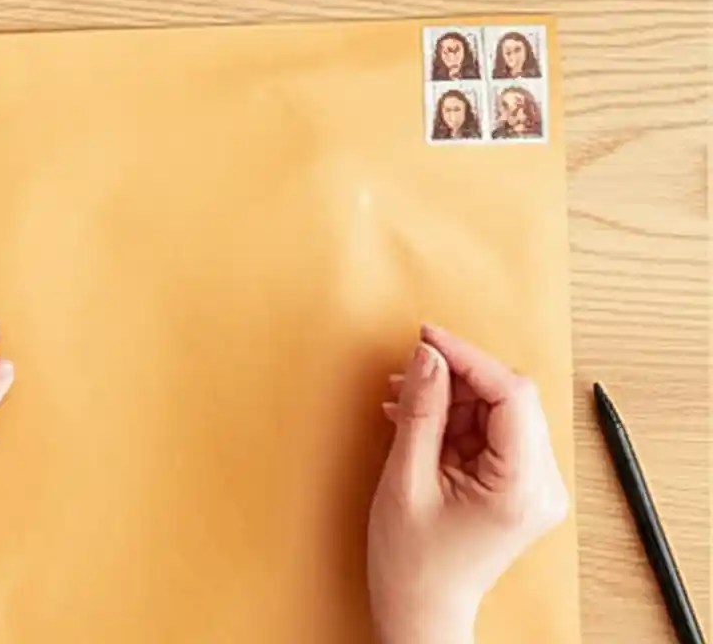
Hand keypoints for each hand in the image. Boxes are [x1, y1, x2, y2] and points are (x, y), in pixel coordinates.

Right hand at [367, 325, 568, 643]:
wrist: (421, 609)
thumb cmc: (412, 562)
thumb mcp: (406, 480)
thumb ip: (421, 413)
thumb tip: (429, 356)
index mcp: (521, 488)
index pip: (511, 396)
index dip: (468, 357)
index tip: (427, 337)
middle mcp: (543, 485)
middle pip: (509, 399)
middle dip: (456, 378)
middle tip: (408, 374)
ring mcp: (536, 486)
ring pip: (499, 411)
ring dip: (451, 398)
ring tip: (404, 402)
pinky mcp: (521, 485)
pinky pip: (493, 432)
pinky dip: (455, 420)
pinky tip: (417, 421)